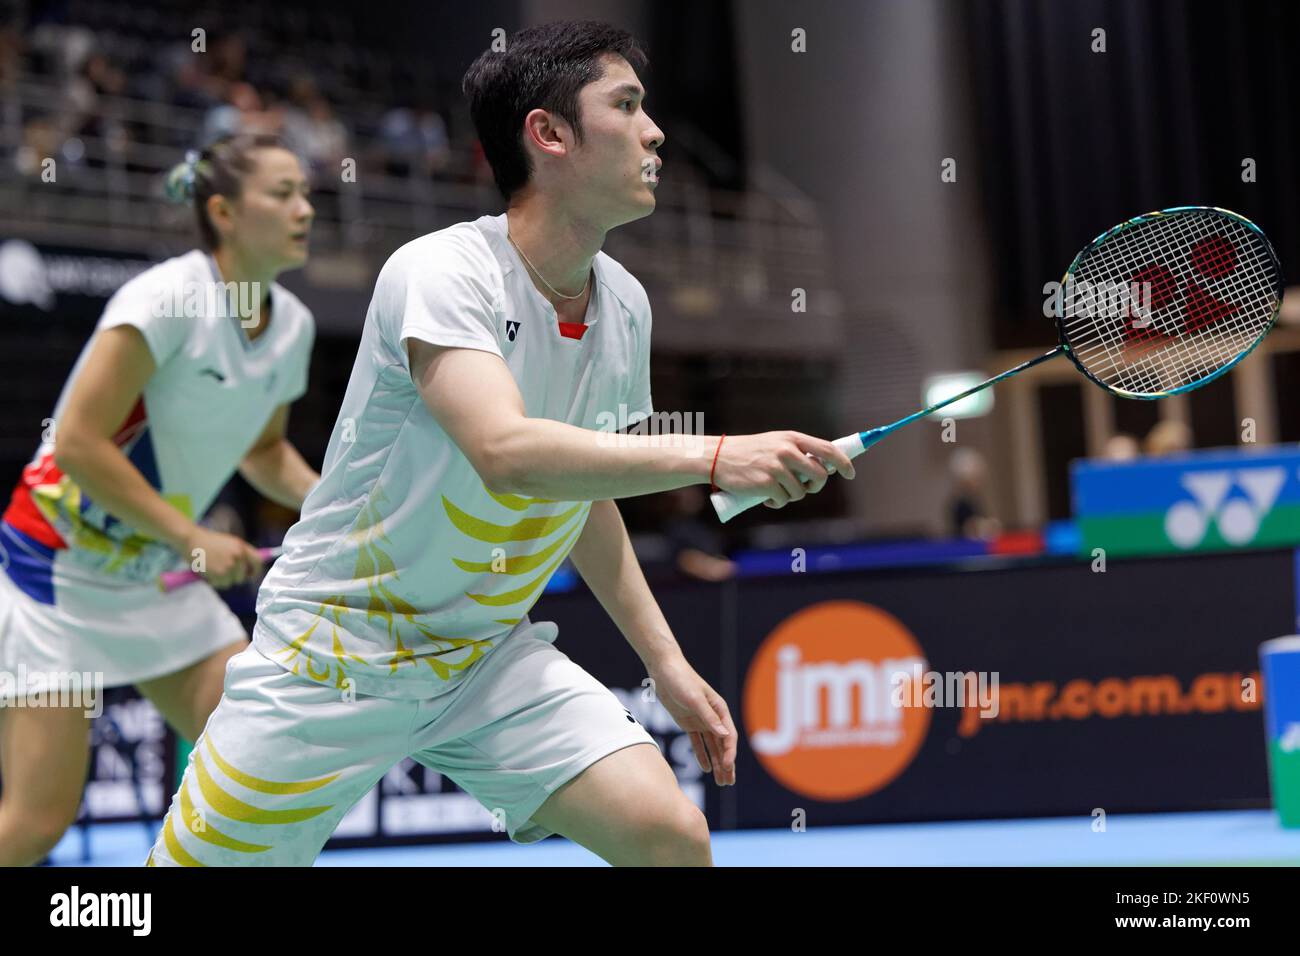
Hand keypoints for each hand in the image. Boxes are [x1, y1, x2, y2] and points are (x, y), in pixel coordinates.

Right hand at [179, 526, 263, 588]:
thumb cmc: (209, 541)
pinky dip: (214, 582)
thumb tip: (249, 570)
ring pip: (231, 582)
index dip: (255, 571)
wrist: (192, 540)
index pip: (257, 562)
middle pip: (243, 577)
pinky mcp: (218, 573)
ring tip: (213, 570)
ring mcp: (229, 566)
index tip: (250, 576)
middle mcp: (238, 557)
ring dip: (223, 580)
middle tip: (223, 572)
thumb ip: (240, 554)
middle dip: (234, 577)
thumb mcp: (230, 543)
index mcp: (242, 547)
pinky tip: (208, 572)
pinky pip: (221, 584)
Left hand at [647, 653, 736, 786]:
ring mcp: (700, 721)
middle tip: (728, 783)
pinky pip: (697, 743)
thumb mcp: (694, 699)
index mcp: (719, 710)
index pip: (728, 736)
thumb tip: (725, 736)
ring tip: (720, 781)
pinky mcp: (688, 723)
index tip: (727, 767)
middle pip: (722, 745)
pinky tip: (705, 769)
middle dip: (727, 764)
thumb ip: (709, 718)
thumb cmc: (681, 680)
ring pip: (712, 746)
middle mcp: (713, 717)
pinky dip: (702, 755)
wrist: (664, 669)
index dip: (729, 753)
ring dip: (716, 763)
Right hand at [711, 431, 856, 508]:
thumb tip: (825, 468)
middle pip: (819, 475)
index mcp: (792, 438)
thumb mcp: (775, 443)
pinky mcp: (765, 484)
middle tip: (804, 487)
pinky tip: (764, 496)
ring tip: (775, 489)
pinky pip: (782, 501)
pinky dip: (776, 502)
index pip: (827, 450)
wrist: (716, 457)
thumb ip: (798, 452)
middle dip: (815, 486)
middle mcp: (787, 451)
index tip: (850, 473)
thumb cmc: (749, 452)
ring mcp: (776, 468)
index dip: (843, 462)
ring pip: (800, 492)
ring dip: (790, 496)